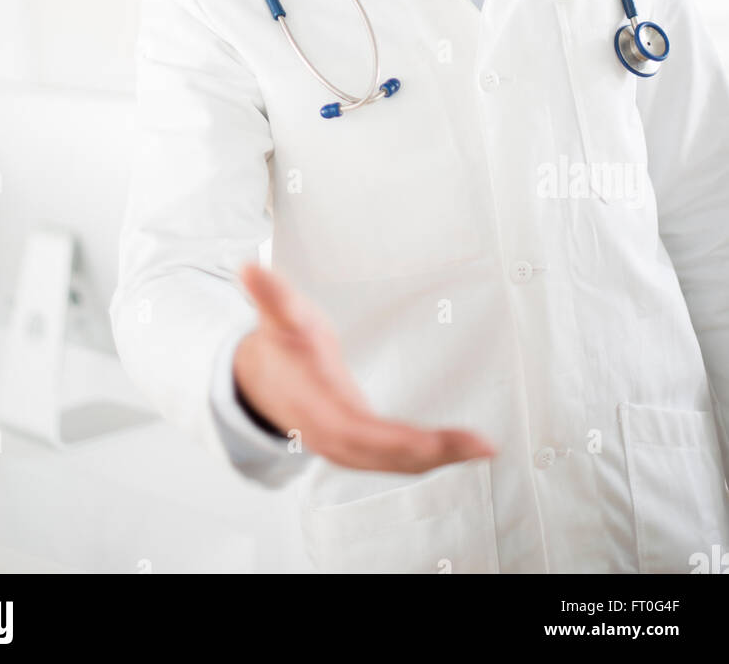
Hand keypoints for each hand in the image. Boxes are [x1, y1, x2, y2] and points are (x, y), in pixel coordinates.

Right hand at [233, 262, 497, 472]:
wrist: (259, 380)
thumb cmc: (279, 348)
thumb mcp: (279, 317)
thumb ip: (271, 295)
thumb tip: (249, 267)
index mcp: (316, 408)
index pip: (359, 433)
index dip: (396, 442)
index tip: (432, 443)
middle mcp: (333, 435)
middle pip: (386, 455)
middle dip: (433, 454)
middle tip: (480, 445)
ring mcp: (348, 443)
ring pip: (395, 461)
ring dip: (439, 458)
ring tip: (481, 448)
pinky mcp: (362, 442)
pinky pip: (398, 455)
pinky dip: (429, 455)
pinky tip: (461, 448)